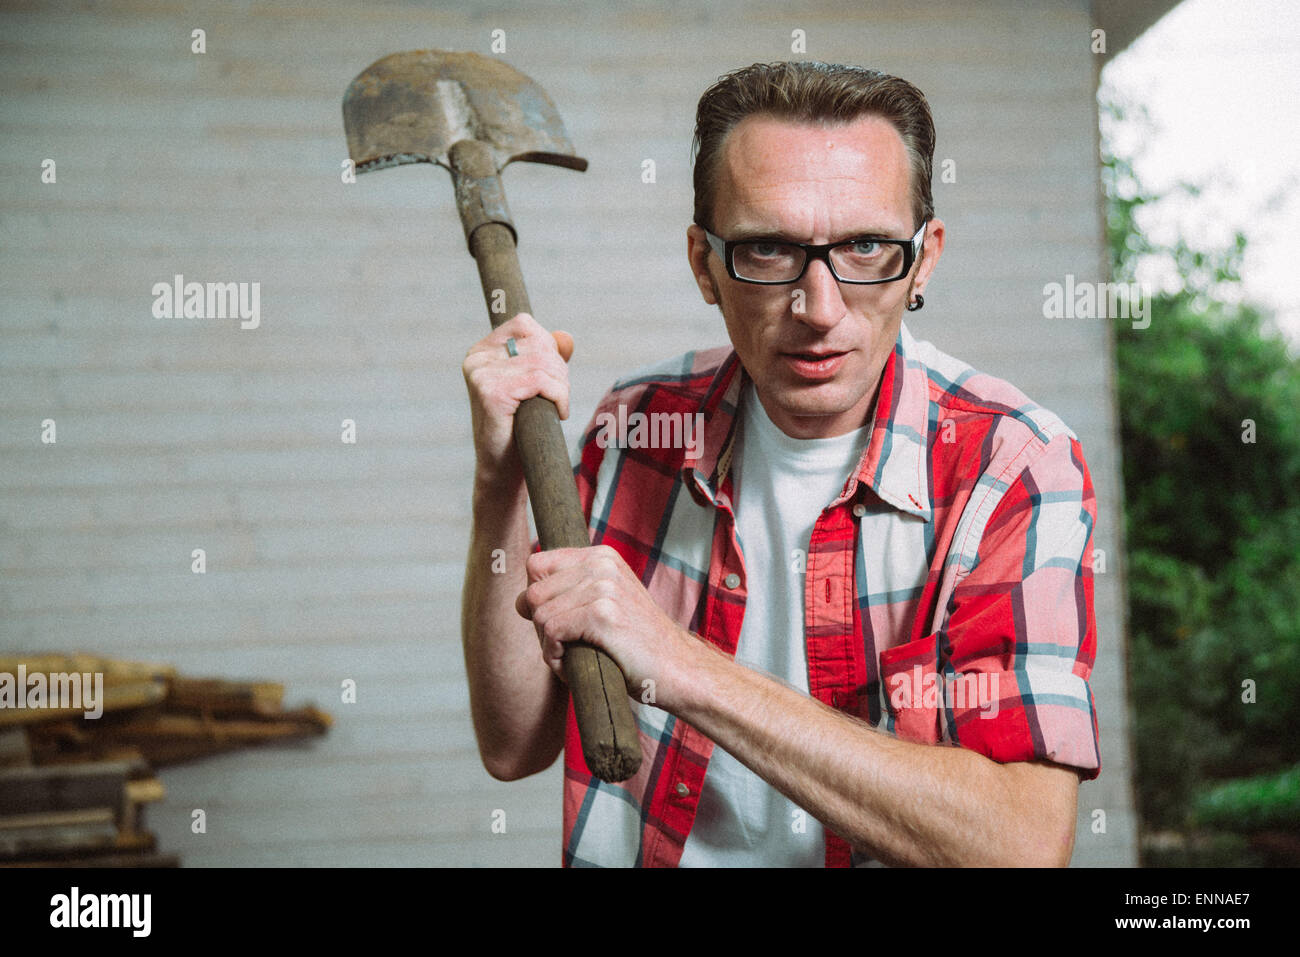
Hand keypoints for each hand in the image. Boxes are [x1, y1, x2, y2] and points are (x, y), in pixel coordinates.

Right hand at [462, 312, 574, 484]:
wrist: (503, 469)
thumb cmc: (519, 427)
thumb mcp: (535, 386)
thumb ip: (549, 358)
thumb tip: (566, 338)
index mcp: (481, 352)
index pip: (524, 325)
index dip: (548, 346)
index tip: (552, 375)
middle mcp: (476, 359)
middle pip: (538, 343)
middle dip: (559, 370)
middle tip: (558, 397)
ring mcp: (481, 375)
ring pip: (543, 362)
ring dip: (562, 386)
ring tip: (557, 406)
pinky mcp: (491, 393)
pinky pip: (541, 381)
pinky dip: (559, 396)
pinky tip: (558, 413)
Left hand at [515, 545, 696, 705]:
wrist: (679, 669)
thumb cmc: (638, 645)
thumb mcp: (607, 603)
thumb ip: (571, 592)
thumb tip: (520, 600)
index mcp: (601, 556)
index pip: (536, 564)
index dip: (536, 598)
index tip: (556, 622)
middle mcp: (601, 564)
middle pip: (533, 592)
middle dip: (539, 626)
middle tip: (566, 646)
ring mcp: (603, 587)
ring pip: (538, 614)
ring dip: (548, 646)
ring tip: (574, 657)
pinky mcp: (603, 614)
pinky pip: (551, 632)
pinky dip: (555, 657)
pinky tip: (574, 665)